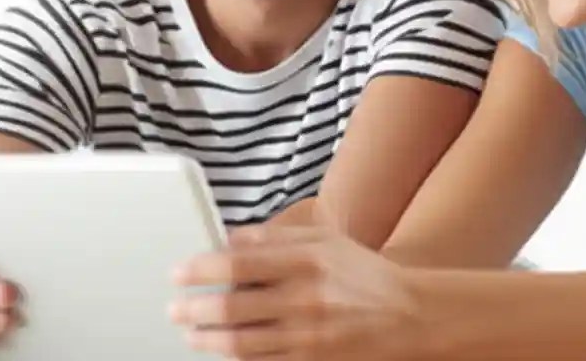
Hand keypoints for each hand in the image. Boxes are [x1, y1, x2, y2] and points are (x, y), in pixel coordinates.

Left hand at [169, 225, 424, 360]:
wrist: (410, 315)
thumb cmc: (364, 275)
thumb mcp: (325, 240)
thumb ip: (276, 237)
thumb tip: (229, 239)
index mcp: (307, 260)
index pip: (238, 263)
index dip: (201, 269)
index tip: (179, 272)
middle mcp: (306, 298)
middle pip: (232, 307)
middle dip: (194, 309)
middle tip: (175, 307)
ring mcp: (308, 335)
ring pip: (241, 342)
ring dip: (206, 339)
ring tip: (190, 332)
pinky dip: (236, 358)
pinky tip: (223, 350)